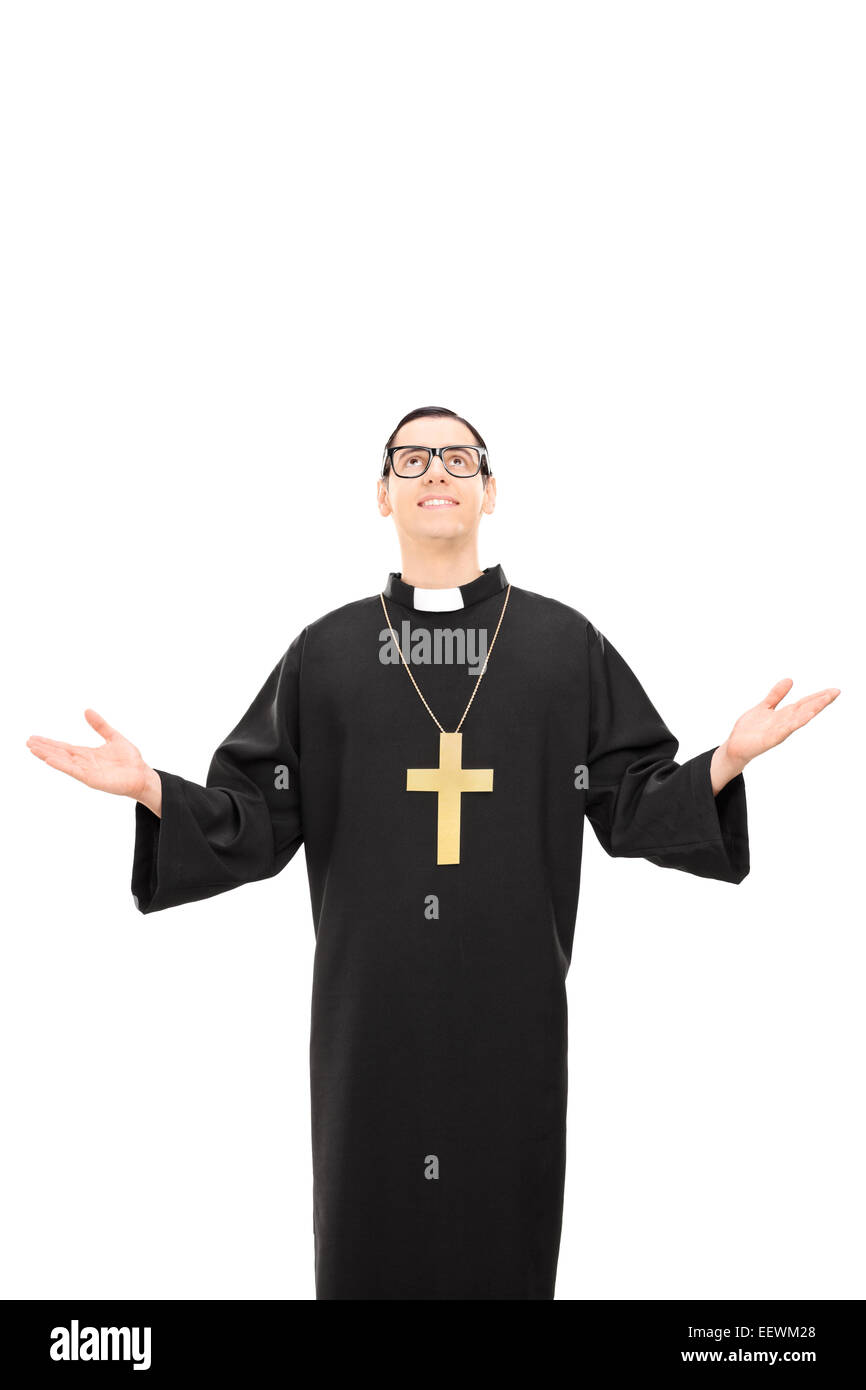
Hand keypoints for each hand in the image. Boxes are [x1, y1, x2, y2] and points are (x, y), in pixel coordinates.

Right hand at [26, 709, 159, 805]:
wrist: (142, 774)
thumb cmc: (129, 760)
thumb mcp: (113, 736)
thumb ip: (100, 725)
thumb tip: (87, 710)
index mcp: (87, 754)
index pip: (64, 747)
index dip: (49, 742)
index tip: (35, 738)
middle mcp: (84, 763)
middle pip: (59, 754)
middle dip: (44, 748)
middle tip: (28, 742)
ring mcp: (86, 771)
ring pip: (63, 761)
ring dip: (48, 755)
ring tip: (33, 749)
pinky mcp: (92, 779)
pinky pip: (73, 770)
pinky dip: (61, 765)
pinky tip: (50, 759)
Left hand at [711, 679, 839, 791]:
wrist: (735, 747)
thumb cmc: (750, 730)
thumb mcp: (764, 707)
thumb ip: (777, 695)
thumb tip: (790, 680)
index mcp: (784, 715)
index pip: (804, 703)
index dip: (818, 697)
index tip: (834, 690)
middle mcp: (784, 722)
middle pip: (805, 709)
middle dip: (820, 701)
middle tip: (836, 692)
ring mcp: (779, 730)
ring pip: (798, 718)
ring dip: (812, 709)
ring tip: (825, 700)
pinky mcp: (771, 738)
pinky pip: (785, 729)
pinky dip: (795, 722)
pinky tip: (805, 716)